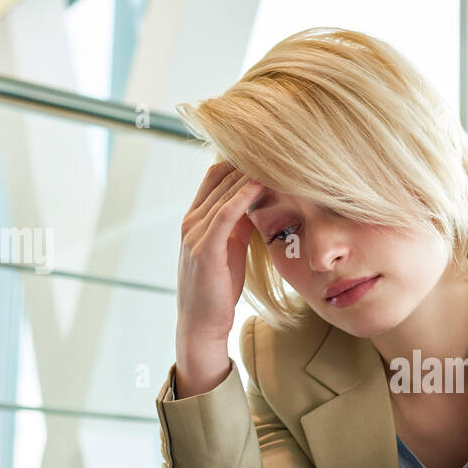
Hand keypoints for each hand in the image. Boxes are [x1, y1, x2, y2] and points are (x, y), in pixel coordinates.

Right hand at [174, 162, 264, 396]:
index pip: (215, 175)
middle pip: (219, 176)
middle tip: (276, 144)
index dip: (239, 160)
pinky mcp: (205, 248)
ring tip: (275, 155)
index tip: (269, 149)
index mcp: (195, 219)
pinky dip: (243, 194)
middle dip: (246, 159)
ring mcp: (194, 233)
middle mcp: (190, 221)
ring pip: (223, 190)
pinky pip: (225, 213)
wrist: (201, 323)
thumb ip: (237, 226)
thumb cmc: (218, 289)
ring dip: (250, 171)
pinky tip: (261, 181)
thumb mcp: (229, 250)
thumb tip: (257, 204)